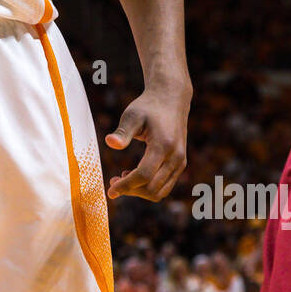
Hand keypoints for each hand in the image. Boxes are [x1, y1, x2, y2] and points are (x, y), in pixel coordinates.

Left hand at [104, 83, 190, 201]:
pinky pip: (165, 186)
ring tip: (123, 177)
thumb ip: (123, 132)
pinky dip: (149, 187)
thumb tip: (110, 142)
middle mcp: (176, 157)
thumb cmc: (148, 107)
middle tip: (113, 182)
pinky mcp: (180, 164)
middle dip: (130, 190)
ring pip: (160, 192)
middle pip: (152, 188)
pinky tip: (135, 175)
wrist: (171, 100)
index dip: (126, 186)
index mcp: (163, 146)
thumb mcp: (132, 115)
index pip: (144, 175)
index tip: (110, 190)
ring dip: (140, 191)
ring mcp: (180, 162)